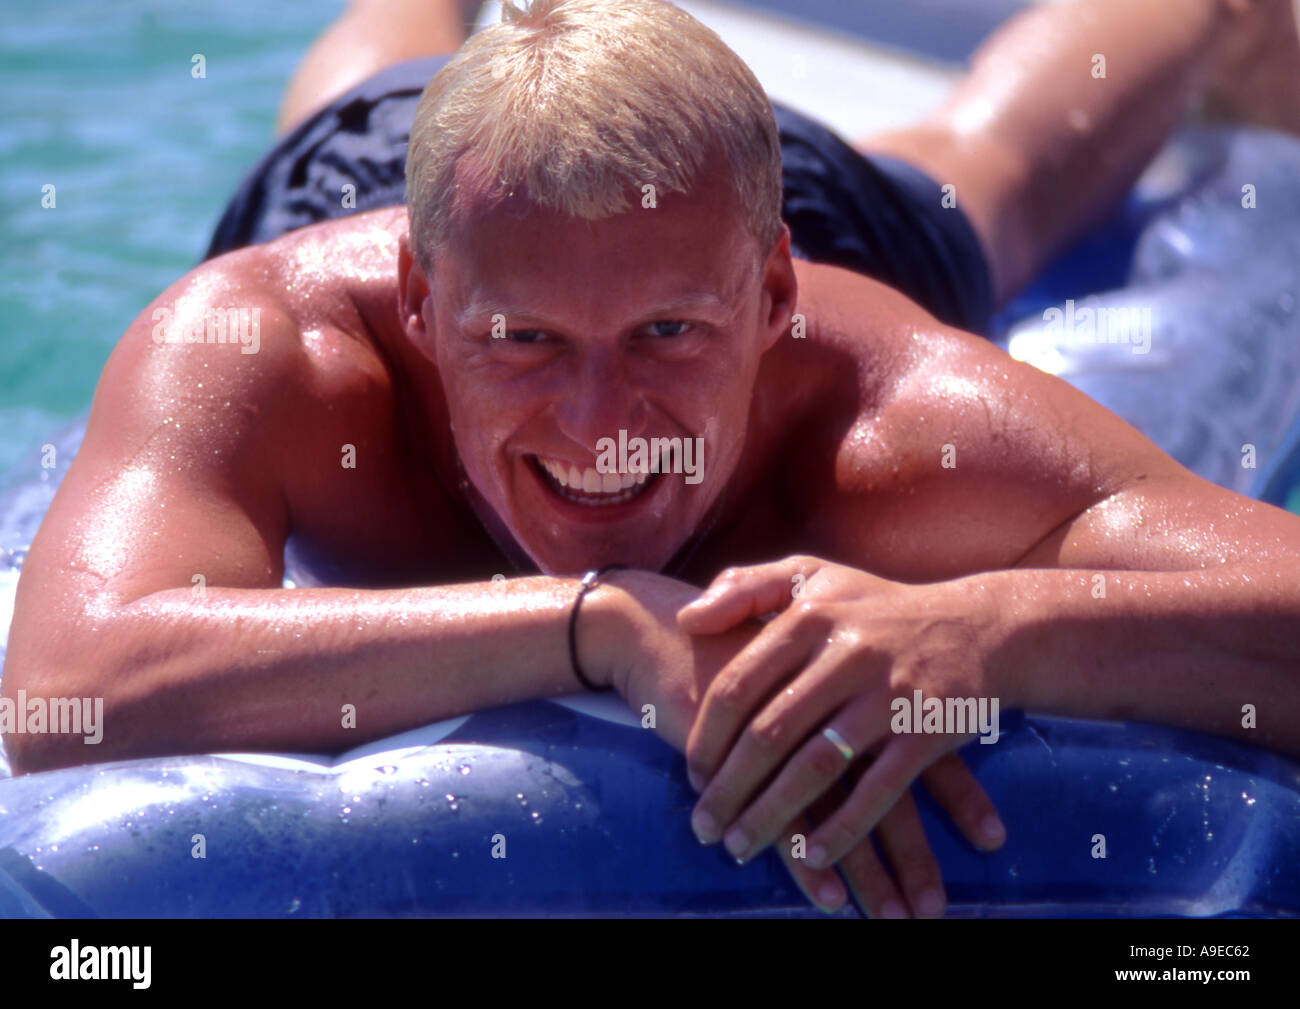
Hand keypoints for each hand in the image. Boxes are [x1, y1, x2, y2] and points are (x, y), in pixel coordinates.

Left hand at [676, 556, 1011, 914]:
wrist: (980, 627)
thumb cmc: (878, 607)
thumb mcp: (812, 576)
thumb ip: (745, 587)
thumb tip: (686, 619)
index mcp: (810, 615)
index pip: (739, 685)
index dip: (708, 737)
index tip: (691, 774)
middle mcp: (846, 652)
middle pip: (769, 733)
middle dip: (728, 788)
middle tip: (703, 827)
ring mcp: (888, 694)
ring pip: (815, 767)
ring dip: (772, 816)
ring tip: (739, 847)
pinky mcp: (927, 730)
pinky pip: (876, 792)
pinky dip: (842, 829)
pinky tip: (812, 855)